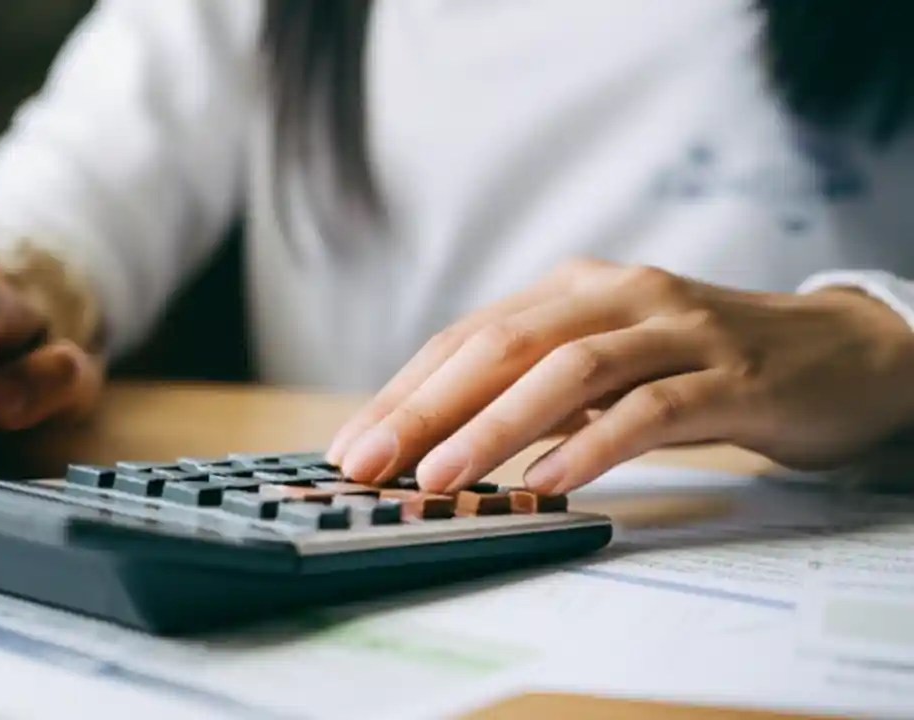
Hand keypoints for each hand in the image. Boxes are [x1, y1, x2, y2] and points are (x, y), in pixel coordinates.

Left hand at [327, 259, 913, 494]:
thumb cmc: (702, 365)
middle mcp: (617, 295)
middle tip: (368, 463)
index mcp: (574, 288)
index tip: (353, 444)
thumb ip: (537, 386)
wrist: (840, 352)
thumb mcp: (608, 361)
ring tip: (439, 477)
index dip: (405, 390)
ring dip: (496, 426)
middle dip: (425, 407)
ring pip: (569, 370)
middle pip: (502, 344)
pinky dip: (593, 444)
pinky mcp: (731, 377)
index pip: (469, 335)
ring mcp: (677, 331)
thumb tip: (438, 439)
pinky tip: (548, 482)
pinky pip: (651, 409)